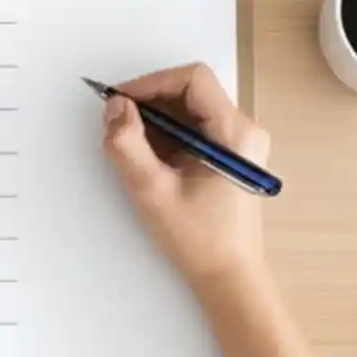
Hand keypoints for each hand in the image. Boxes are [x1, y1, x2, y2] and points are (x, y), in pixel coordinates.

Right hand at [102, 63, 270, 281]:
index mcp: (235, 133)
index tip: (120, 101)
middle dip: (149, 102)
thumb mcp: (153, 191)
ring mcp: (237, 143)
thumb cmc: (199, 240)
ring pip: (188, 110)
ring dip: (154, 121)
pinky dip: (165, 136)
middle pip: (189, 91)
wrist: (229, 278)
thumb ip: (128, 144)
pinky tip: (148, 160)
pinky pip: (192, 129)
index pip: (192, 79)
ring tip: (131, 147)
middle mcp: (243, 130)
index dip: (151, 82)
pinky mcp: (227, 156)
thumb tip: (114, 107)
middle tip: (117, 124)